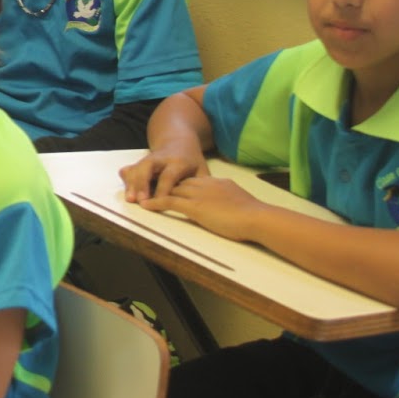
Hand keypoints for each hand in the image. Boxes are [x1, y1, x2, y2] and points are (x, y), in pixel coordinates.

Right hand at [121, 144, 208, 202]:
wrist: (178, 139)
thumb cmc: (192, 160)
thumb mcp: (202, 169)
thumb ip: (201, 185)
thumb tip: (202, 202)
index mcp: (179, 161)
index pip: (169, 176)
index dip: (163, 189)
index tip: (159, 203)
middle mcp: (162, 158)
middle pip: (147, 167)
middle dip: (142, 183)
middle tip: (139, 200)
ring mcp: (149, 158)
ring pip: (137, 167)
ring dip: (131, 183)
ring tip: (130, 199)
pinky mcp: (141, 161)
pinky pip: (131, 167)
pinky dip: (127, 177)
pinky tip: (127, 189)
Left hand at [139, 176, 263, 241]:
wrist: (258, 217)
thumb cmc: (255, 215)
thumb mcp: (241, 203)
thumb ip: (231, 201)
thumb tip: (232, 207)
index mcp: (217, 182)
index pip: (192, 180)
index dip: (178, 183)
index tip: (167, 184)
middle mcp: (205, 184)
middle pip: (178, 181)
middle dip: (161, 184)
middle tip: (145, 186)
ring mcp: (199, 194)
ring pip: (171, 189)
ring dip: (154, 192)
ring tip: (140, 195)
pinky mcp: (195, 207)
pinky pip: (170, 202)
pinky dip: (156, 203)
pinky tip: (145, 205)